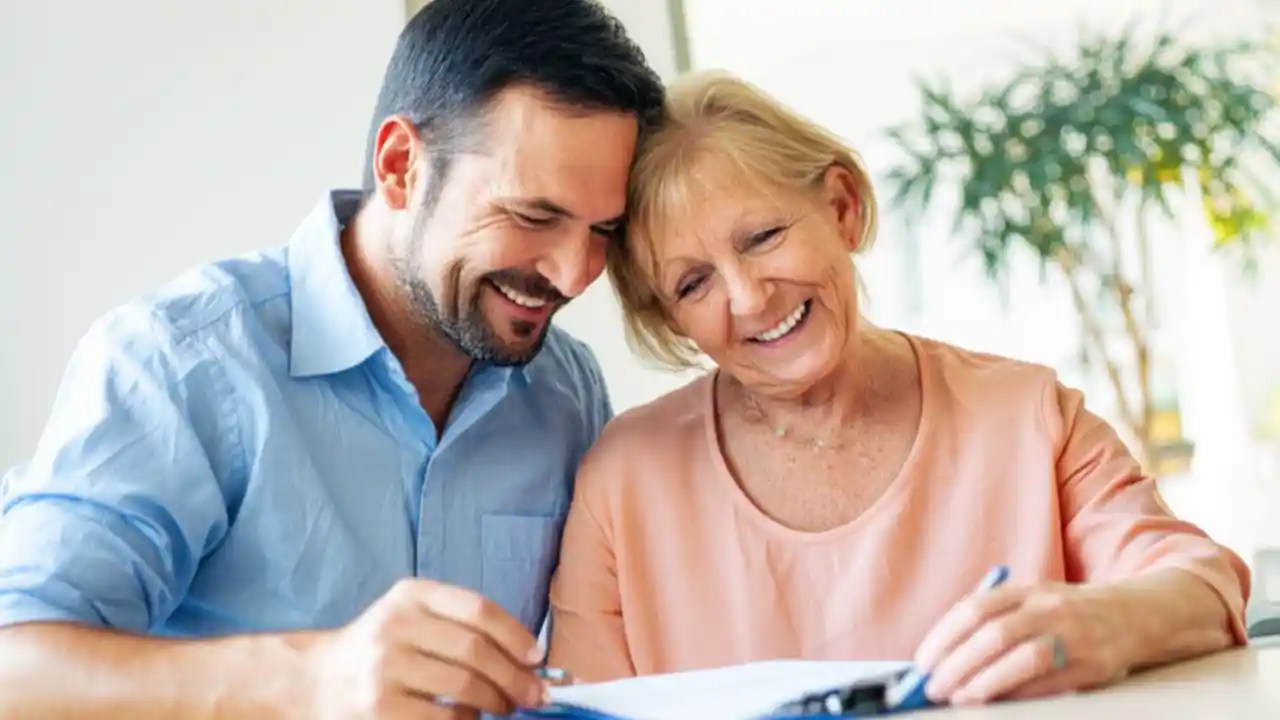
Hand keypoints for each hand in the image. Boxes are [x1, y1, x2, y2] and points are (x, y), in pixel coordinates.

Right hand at [302, 578, 548, 718]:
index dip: (516, 635)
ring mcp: (384, 669)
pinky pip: (444, 719)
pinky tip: (467, 719)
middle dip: (515, 677)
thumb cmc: (381, 650)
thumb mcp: (413, 618)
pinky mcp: (379, 709)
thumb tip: (531, 662)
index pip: (478, 609)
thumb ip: (463, 627)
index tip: (536, 658)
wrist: (314, 681)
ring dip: (495, 703)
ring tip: (502, 708)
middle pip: (476, 651)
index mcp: (411, 595)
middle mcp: (396, 626)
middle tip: (534, 695)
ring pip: (465, 688)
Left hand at [914, 581, 1136, 705]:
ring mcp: (1074, 636)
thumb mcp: (1032, 601)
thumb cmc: (1066, 614)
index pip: (974, 609)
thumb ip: (994, 620)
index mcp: (1027, 588)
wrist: (1134, 615)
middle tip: (934, 687)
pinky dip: (1017, 695)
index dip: (943, 637)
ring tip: (959, 697)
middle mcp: (1050, 608)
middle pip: (994, 635)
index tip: (923, 662)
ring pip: (1022, 659)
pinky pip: (1049, 684)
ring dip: (985, 682)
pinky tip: (996, 702)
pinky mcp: (1094, 666)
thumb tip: (943, 657)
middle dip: (957, 665)